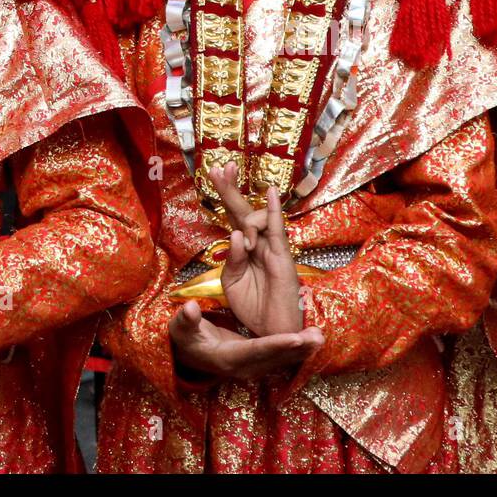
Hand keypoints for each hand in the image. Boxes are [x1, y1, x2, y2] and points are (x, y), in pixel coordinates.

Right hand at [168, 301, 322, 380]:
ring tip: (320, 336)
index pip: (254, 351)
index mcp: (226, 358)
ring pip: (281, 360)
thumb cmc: (185, 338)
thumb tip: (189, 309)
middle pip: (274, 358)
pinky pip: (281, 357)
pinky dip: (297, 350)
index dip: (275, 345)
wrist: (189, 355)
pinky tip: (312, 338)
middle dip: (297, 349)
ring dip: (302, 351)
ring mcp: (252, 367)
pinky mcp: (259, 362)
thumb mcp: (180, 329)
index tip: (295, 338)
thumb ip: (185, 320)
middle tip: (318, 337)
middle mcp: (243, 367)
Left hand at [209, 165, 303, 335]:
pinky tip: (271, 193)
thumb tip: (236, 236)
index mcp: (243, 248)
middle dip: (230, 188)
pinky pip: (278, 230)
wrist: (272, 329)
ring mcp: (271, 247)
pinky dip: (274, 211)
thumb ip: (232, 258)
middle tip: (221, 167)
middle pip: (242, 209)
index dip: (224, 194)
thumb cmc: (253, 306)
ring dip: (247, 224)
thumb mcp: (232, 281)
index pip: (232, 216)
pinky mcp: (282, 256)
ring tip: (247, 246)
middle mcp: (257, 243)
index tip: (213, 172)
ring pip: (256, 220)